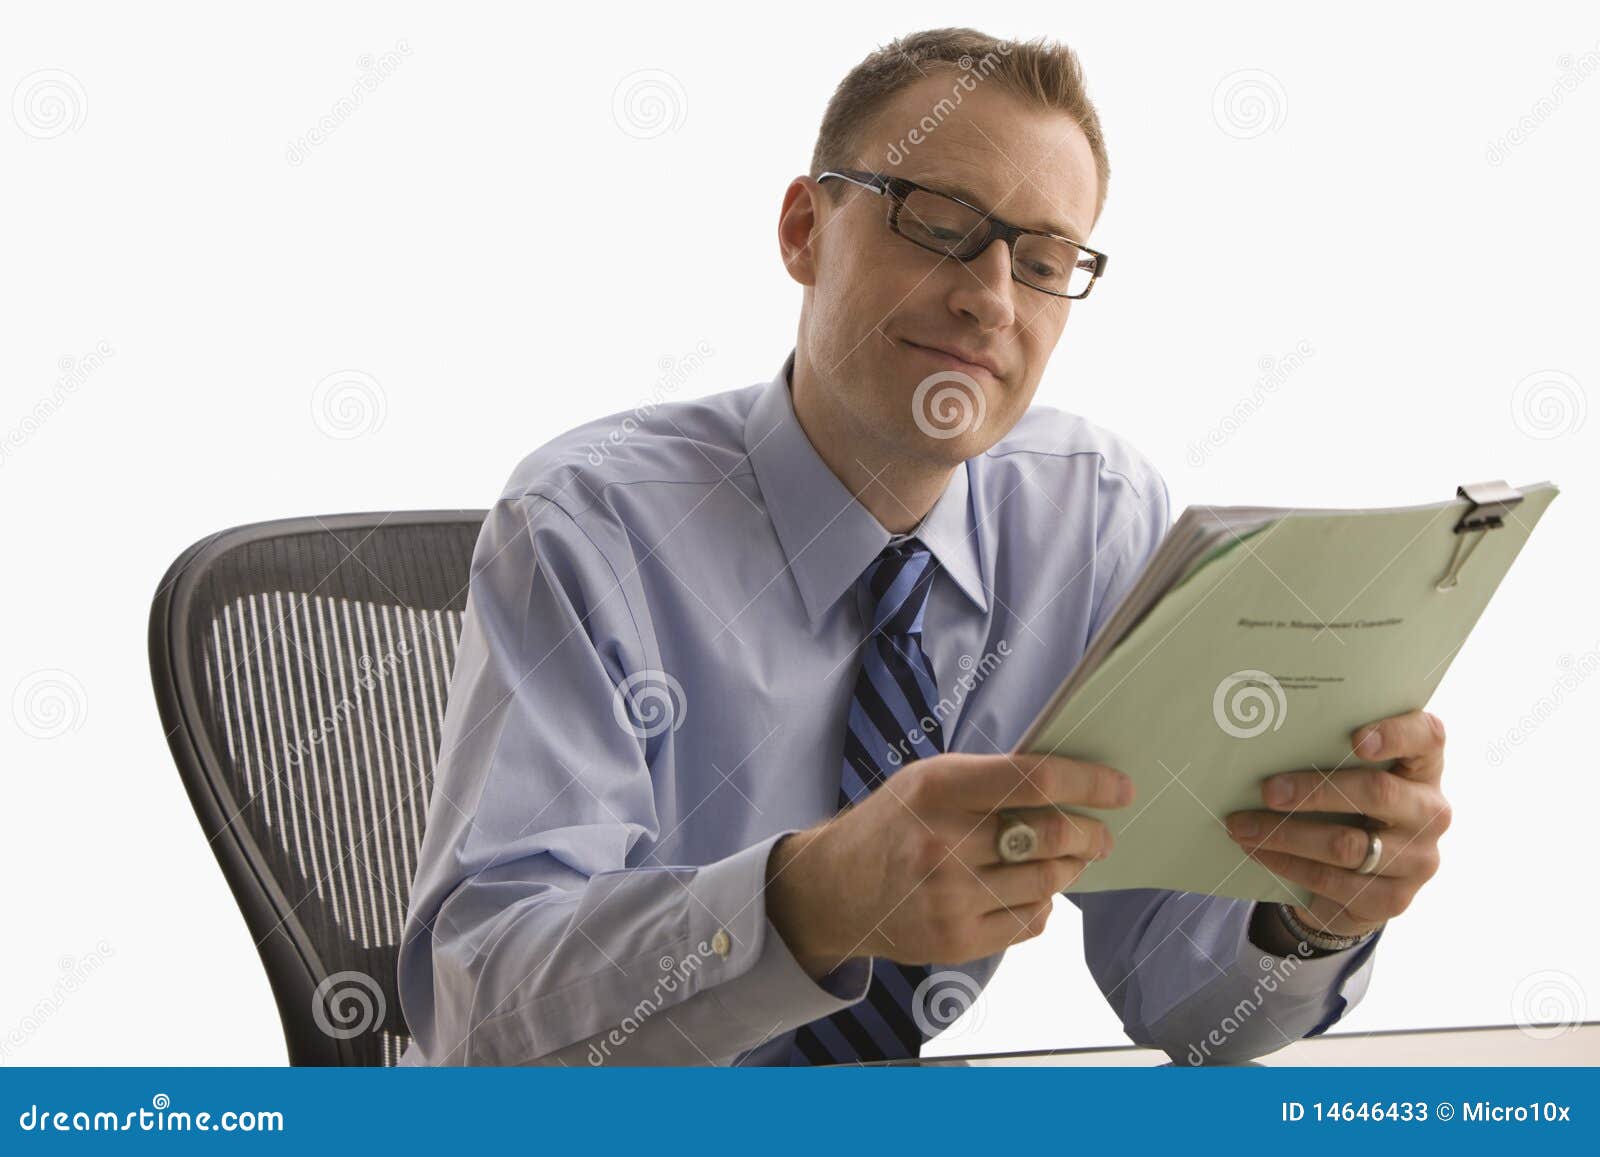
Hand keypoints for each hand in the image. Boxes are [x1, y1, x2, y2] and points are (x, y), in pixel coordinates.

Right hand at [765, 752, 1134, 977]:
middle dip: (1090, 834)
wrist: (835, 889)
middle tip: (1100, 834)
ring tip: (1069, 859)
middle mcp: (944, 843)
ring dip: (1070, 869)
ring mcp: (950, 897)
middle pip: (1050, 836)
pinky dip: (1043, 903)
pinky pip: (1030, 921)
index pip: (1034, 781)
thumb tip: (1070, 783)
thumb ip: (991, 779)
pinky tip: (1032, 890)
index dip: (1088, 784)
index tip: (1120, 789)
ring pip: (1047, 882)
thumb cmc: (893, 824)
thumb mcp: (929, 781)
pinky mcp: (956, 940)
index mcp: (939, 789)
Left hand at [1224, 709, 1449, 938]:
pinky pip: (1332, 881)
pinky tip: (1256, 851)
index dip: (1396, 733)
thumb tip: (1262, 742)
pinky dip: (1286, 863)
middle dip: (1314, 791)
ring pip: (1346, 845)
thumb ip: (1327, 755)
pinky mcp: (1394, 899)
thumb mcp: (1347, 778)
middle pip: (1378, 792)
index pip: (1427, 737)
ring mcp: (1418, 859)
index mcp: (1423, 767)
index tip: (1355, 738)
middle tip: (1267, 790)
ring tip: (1241, 826)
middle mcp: (1431, 812)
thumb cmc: (1346, 808)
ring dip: (1286, 835)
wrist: (1358, 883)